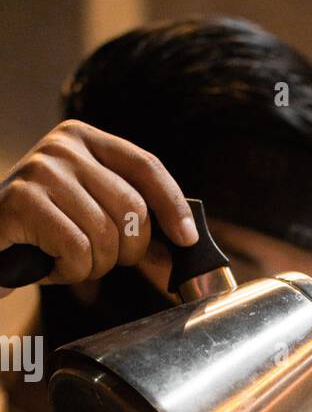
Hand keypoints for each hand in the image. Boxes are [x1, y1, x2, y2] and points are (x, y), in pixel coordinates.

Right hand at [0, 120, 197, 295]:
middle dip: (128, 251)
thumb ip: (130, 218)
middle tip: (102, 261)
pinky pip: (77, 250)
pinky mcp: (24, 200)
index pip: (145, 166)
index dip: (172, 204)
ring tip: (69, 261)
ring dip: (95, 266)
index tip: (188, 238)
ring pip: (106, 234)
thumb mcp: (89, 212)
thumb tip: (185, 240)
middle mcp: (63, 146)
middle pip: (132, 207)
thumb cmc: (40, 232)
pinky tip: (50, 265)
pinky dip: (71, 272)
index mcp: (85, 139)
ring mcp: (42, 169)